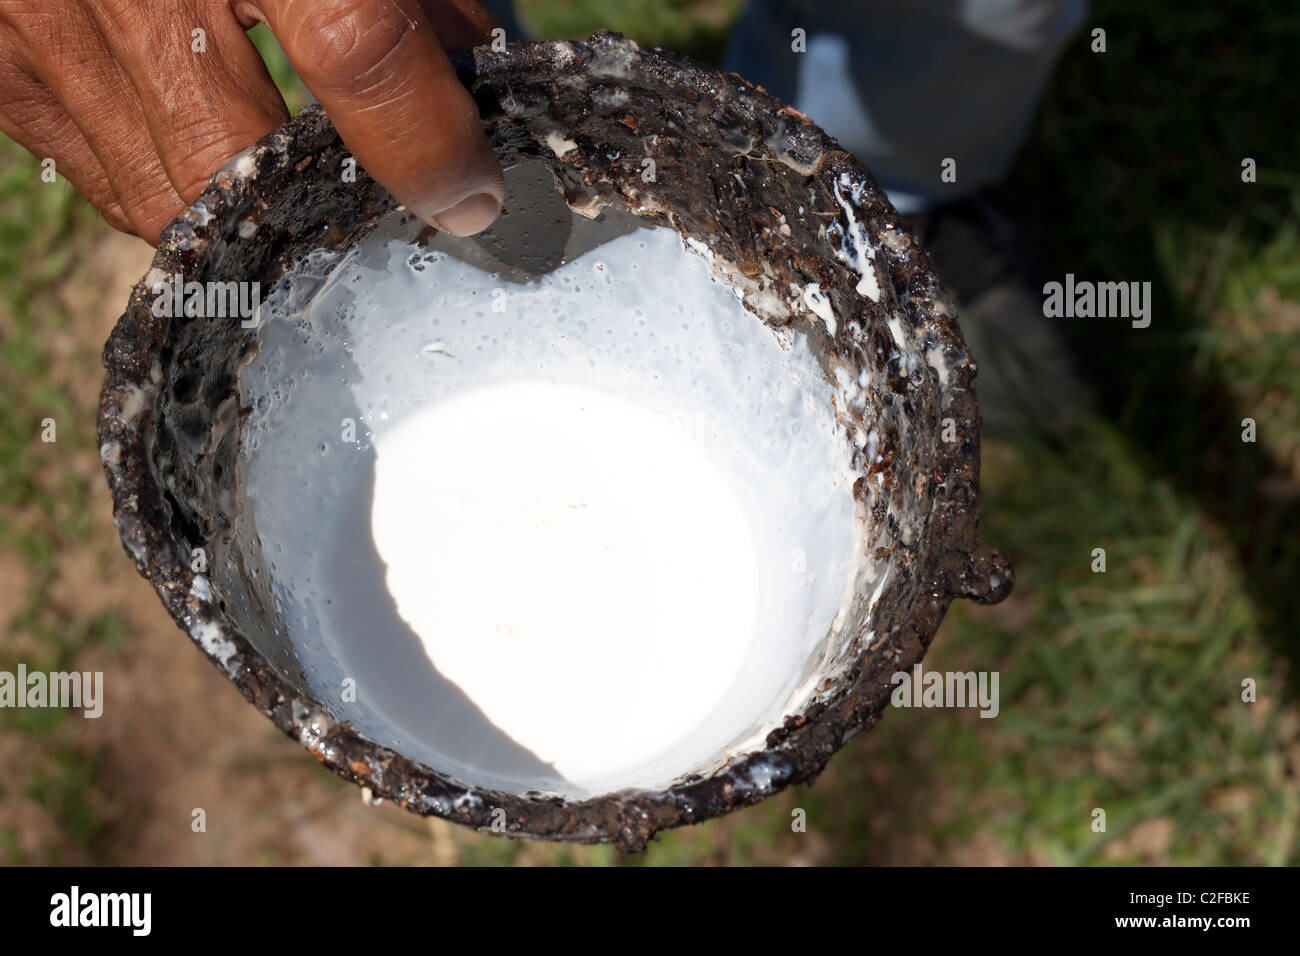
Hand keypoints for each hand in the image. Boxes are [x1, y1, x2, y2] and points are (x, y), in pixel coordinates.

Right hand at [0, 0, 505, 243]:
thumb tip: (464, 61)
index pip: (357, 45)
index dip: (424, 141)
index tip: (468, 194)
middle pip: (238, 158)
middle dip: (318, 205)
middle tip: (370, 208)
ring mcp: (41, 12)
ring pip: (161, 191)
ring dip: (242, 207)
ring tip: (289, 185)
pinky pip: (94, 174)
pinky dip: (162, 182)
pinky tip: (201, 152)